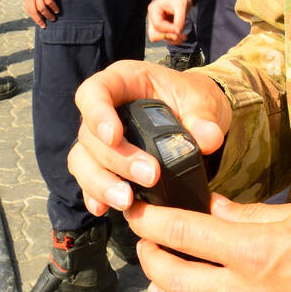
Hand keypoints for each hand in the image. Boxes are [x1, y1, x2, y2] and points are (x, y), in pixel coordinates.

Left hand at [24, 0, 58, 26]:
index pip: (28, 8)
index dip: (33, 16)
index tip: (38, 21)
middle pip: (33, 11)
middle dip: (39, 19)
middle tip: (44, 25)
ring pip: (41, 8)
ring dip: (48, 15)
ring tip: (53, 18)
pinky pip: (49, 2)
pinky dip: (53, 7)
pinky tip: (57, 10)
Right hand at [69, 59, 230, 208]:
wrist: (197, 117)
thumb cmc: (192, 99)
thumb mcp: (203, 99)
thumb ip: (204, 116)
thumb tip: (207, 139)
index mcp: (123, 82)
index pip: (94, 92)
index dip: (97, 113)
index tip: (114, 136)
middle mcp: (105, 109)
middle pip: (89, 135)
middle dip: (116, 160)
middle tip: (149, 176)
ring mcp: (100, 138)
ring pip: (83, 161)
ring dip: (101, 183)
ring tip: (126, 201)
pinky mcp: (105, 164)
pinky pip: (89, 180)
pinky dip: (95, 195)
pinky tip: (105, 209)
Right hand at [147, 0, 191, 42]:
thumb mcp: (181, 6)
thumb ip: (179, 20)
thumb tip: (178, 32)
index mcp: (154, 10)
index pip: (157, 25)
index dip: (168, 30)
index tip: (179, 29)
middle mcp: (154, 17)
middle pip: (154, 34)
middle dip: (168, 36)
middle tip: (179, 35)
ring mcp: (158, 22)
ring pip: (160, 37)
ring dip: (172, 39)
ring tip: (183, 36)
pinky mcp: (164, 26)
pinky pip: (166, 36)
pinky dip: (174, 38)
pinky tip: (182, 35)